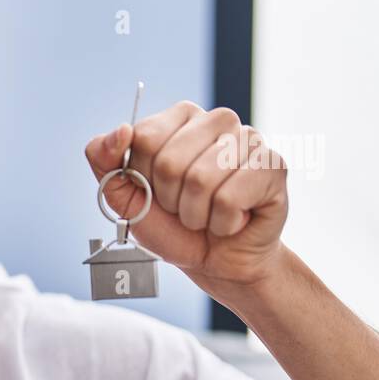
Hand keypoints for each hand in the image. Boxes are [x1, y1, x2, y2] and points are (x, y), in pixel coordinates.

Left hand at [84, 101, 288, 293]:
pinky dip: (222, 222)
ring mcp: (250, 139)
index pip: (142, 137)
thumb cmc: (172, 225)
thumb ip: (104, 159)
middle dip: (169, 199)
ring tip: (207, 214)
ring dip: (195, 214)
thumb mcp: (124, 196)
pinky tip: (232, 219)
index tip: (155, 190)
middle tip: (184, 207)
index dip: (142, 177)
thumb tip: (120, 130)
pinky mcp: (274, 166)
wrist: (215, 262)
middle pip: (170, 161)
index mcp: (180, 117)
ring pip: (201, 180)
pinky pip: (230, 198)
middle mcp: (218, 120)